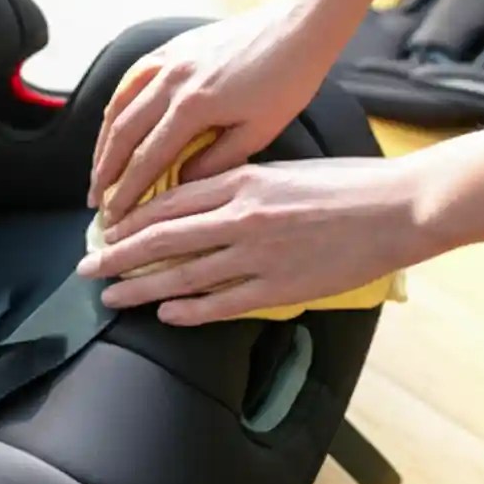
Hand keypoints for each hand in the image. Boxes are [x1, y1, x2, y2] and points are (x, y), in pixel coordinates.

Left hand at [76, 158, 431, 325]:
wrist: (397, 208)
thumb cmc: (347, 186)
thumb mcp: (284, 170)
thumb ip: (240, 184)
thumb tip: (203, 198)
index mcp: (242, 180)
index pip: (168, 202)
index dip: (130, 219)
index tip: (107, 230)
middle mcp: (241, 216)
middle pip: (161, 238)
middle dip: (117, 255)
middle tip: (87, 267)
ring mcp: (258, 255)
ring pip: (182, 275)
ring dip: (141, 288)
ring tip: (113, 295)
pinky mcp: (279, 288)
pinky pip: (221, 303)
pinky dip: (188, 309)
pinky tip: (165, 313)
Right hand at [88, 0, 334, 222]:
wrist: (295, 25)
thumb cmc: (288, 81)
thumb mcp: (260, 131)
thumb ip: (217, 160)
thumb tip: (181, 183)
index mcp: (194, 106)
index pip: (148, 158)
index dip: (128, 191)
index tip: (115, 216)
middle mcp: (171, 81)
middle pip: (123, 133)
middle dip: (105, 171)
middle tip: (97, 202)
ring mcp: (168, 60)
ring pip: (120, 105)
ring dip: (103, 141)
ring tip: (98, 170)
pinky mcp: (172, 47)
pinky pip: (131, 78)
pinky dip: (116, 105)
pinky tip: (113, 123)